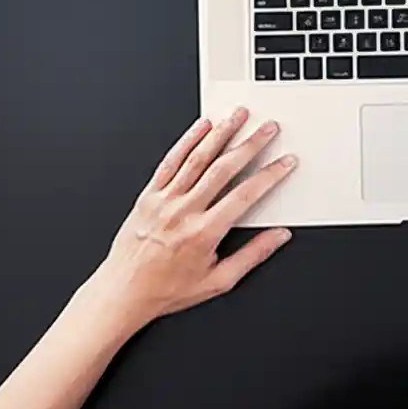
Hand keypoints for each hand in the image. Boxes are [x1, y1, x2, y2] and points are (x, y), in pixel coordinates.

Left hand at [84, 108, 296, 331]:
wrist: (122, 292)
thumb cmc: (167, 289)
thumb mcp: (219, 281)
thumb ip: (253, 255)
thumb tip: (279, 237)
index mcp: (204, 233)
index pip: (245, 195)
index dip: (270, 175)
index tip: (285, 162)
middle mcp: (183, 212)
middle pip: (223, 169)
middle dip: (250, 144)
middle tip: (267, 129)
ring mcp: (163, 201)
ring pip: (196, 159)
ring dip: (220, 134)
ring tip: (237, 116)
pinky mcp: (148, 195)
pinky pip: (169, 162)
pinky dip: (186, 141)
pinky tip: (200, 127)